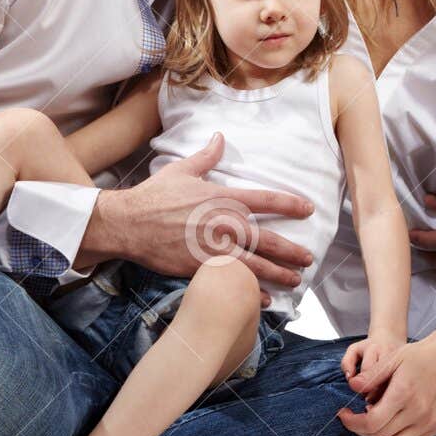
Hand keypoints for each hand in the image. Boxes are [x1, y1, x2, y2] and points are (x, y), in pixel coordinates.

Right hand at [86, 132, 315, 288]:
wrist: (128, 224)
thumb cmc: (154, 195)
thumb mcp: (182, 170)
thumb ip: (206, 156)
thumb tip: (219, 137)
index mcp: (222, 198)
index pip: (266, 200)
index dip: (290, 204)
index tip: (308, 209)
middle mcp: (222, 224)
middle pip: (268, 240)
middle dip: (291, 251)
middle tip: (308, 258)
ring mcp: (212, 249)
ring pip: (255, 265)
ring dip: (278, 274)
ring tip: (294, 280)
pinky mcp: (199, 267)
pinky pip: (231, 281)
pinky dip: (249, 291)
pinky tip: (264, 298)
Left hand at [337, 321, 435, 435]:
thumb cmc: (420, 355)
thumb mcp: (393, 358)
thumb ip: (371, 375)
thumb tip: (351, 386)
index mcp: (404, 393)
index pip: (371, 422)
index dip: (352, 422)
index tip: (343, 414)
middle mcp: (418, 412)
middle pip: (379, 435)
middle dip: (361, 428)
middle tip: (355, 416)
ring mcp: (430, 422)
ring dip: (379, 435)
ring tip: (375, 418)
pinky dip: (396, 435)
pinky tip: (393, 419)